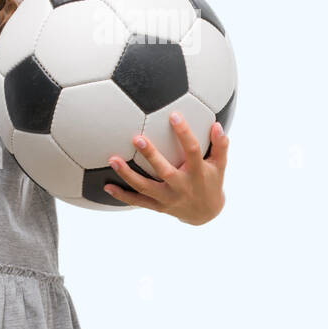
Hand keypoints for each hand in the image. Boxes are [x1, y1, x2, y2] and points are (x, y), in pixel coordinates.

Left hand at [103, 113, 229, 224]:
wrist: (205, 213)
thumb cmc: (212, 182)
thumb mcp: (220, 165)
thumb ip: (220, 145)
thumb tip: (216, 124)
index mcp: (198, 173)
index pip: (192, 150)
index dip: (184, 133)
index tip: (174, 115)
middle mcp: (182, 186)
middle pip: (164, 171)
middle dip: (150, 155)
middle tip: (136, 138)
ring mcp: (168, 198)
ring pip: (145, 187)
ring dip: (128, 174)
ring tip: (113, 159)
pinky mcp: (158, 206)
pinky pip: (138, 201)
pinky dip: (122, 195)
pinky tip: (107, 186)